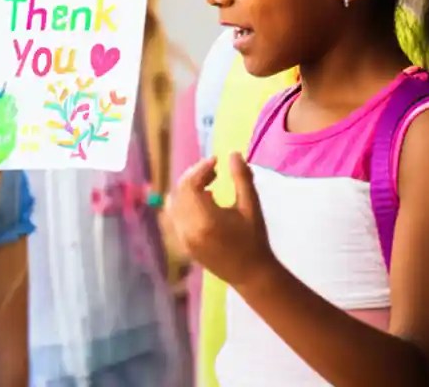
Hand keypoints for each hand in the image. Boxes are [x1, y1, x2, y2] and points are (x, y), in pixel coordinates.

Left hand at [165, 153, 274, 287]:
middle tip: (214, 172)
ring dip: (187, 190)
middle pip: (179, 192)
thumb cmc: (254, 239)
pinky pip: (174, 217)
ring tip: (209, 186)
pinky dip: (183, 204)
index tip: (216, 161)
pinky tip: (203, 202)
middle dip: (194, 176)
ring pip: (173, 204)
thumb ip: (242, 178)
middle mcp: (187, 229)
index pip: (190, 184)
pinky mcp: (183, 244)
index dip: (200, 168)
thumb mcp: (251, 206)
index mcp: (204, 219)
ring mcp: (182, 238)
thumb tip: (233, 154)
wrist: (252, 274)